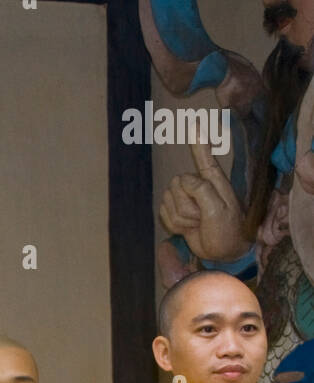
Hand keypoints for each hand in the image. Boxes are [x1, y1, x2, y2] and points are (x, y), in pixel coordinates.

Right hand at [159, 143, 250, 263]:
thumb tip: (183, 180)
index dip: (198, 141)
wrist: (222, 253)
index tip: (195, 121)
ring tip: (197, 224)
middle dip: (185, 206)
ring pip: (168, 201)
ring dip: (181, 218)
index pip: (203, 156)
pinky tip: (188, 230)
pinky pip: (164, 214)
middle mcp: (197, 184)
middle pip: (176, 185)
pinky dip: (174, 225)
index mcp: (212, 179)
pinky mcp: (176, 212)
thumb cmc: (227, 230)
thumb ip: (202, 190)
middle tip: (201, 218)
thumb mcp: (218, 210)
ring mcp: (185, 198)